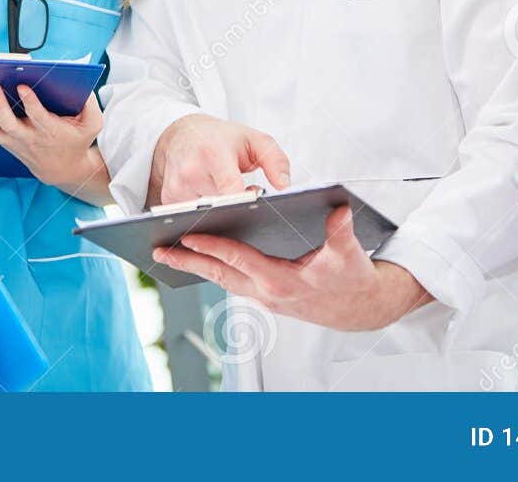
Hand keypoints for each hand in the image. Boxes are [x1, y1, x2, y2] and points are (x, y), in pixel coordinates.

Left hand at [0, 83, 108, 200]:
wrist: (61, 169)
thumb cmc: (76, 141)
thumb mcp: (93, 124)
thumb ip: (91, 104)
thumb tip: (82, 84)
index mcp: (50, 130)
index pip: (39, 117)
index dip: (31, 104)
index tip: (23, 87)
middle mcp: (27, 136)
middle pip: (9, 123)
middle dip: (0, 105)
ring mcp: (11, 139)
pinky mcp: (1, 139)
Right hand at [148, 113, 291, 205]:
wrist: (182, 134)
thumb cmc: (221, 138)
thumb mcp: (254, 139)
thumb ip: (276, 160)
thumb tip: (284, 187)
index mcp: (213, 152)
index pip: (229, 187)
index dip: (245, 201)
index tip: (258, 206)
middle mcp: (190, 170)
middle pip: (219, 207)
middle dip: (237, 210)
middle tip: (247, 201)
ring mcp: (176, 187)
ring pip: (206, 216)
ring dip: (221, 213)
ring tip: (228, 198)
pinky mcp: (167, 199)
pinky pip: (191, 218)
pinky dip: (205, 216)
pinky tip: (213, 205)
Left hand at [151, 206, 430, 330]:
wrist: (359, 308)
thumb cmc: (351, 278)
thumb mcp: (349, 255)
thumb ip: (341, 233)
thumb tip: (338, 210)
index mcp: (281, 280)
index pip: (239, 259)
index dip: (213, 247)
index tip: (188, 236)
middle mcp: (266, 291)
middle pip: (219, 274)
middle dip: (187, 261)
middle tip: (157, 251)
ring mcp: (262, 296)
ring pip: (221, 279)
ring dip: (194, 267)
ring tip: (166, 253)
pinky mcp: (264, 295)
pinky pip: (231, 281)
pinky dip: (211, 270)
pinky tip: (197, 259)